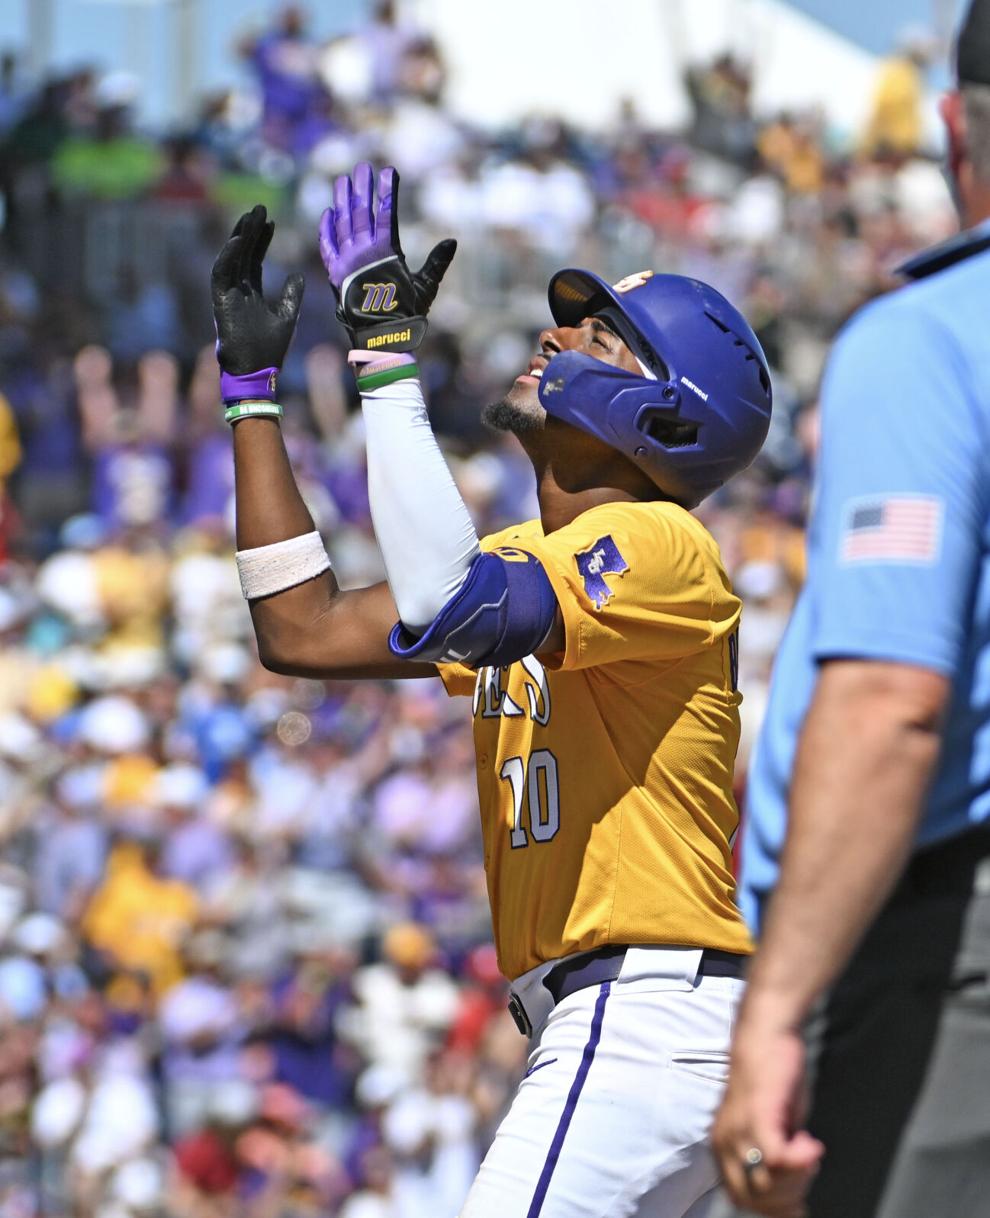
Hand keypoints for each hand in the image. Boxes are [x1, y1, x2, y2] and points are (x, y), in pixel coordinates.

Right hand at [211, 204, 304, 381]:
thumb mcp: (287, 316)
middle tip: (260, 208)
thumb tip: (298, 274)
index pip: (255, 259)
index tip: (271, 221)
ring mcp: (228, 294)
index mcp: (251, 292)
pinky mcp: (220, 300)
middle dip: (251, 231)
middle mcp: (238, 290)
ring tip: (251, 216)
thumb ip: (291, 295)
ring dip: (240, 236)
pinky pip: (222, 273)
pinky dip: (229, 256)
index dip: (262, 240)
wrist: (257, 370)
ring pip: (232, 258)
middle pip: (243, 254)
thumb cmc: (270, 349)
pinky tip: (239, 239)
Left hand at [319, 162, 455, 352]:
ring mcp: (347, 261)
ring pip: (342, 223)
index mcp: (387, 251)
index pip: (386, 212)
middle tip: (362, 168)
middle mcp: (364, 252)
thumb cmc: (406, 314)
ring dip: (342, 200)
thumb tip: (452, 241)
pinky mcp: (334, 273)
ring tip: (342, 180)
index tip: (388, 171)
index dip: (387, 190)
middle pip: (362, 211)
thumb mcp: (426, 287)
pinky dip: (326, 229)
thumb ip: (437, 262)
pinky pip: (327, 246)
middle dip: (362, 187)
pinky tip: (327, 213)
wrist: (380, 338)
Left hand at [712, 1024, 823, 1217]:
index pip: (740, 1198)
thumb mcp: (771, 1125)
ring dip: (797, 1177)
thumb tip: (794, 1197)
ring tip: (808, 1151)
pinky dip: (801, 1160)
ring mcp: (739, 1129)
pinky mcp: (757, 1115)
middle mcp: (724, 1141)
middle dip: (787, 1197)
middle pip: (752, 1198)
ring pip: (768, 1183)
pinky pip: (778, 1160)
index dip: (772, 1208)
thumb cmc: (773, 1078)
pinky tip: (811, 1143)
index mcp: (723, 1146)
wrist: (766, 1033)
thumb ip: (775, 1157)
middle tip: (808, 1171)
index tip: (797, 1205)